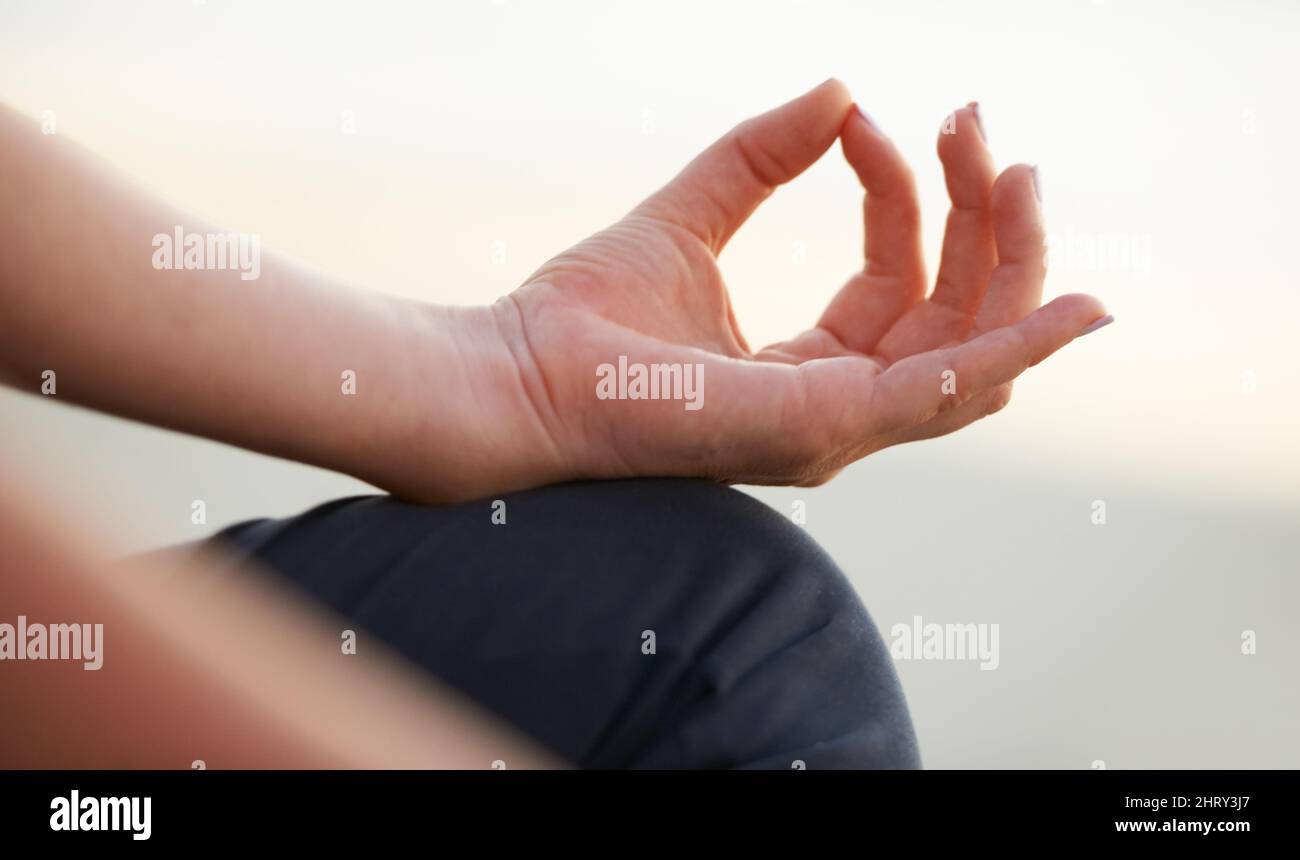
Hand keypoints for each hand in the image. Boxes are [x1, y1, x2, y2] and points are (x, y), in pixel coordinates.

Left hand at [492, 79, 1107, 487]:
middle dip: (979, 221)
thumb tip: (841, 90)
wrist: (518, 377)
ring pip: (969, 349)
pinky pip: (947, 393)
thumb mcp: (689, 218)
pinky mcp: (824, 425)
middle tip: (974, 124)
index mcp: (811, 368)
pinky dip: (1018, 350)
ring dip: (1005, 260)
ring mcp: (837, 426)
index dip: (898, 193)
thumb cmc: (585, 319)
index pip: (896, 281)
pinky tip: (1074, 307)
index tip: (867, 120)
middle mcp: (838, 407)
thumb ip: (761, 158)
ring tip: (1011, 166)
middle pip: (952, 316)